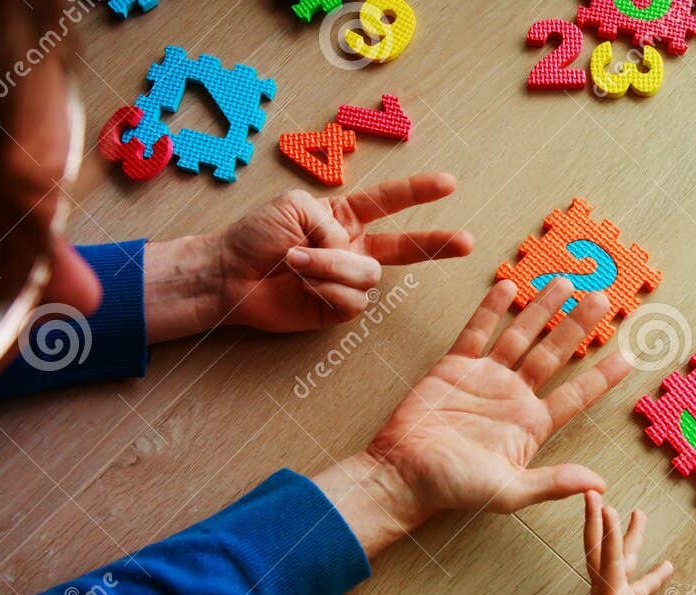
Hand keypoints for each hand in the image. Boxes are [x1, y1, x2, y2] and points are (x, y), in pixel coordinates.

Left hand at [144, 174, 472, 340]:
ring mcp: (346, 281)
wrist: (228, 275)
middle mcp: (352, 249)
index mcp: (343, 218)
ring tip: (296, 262)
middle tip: (467, 241)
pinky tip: (303, 283)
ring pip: (368, 275)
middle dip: (436, 243)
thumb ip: (331, 223)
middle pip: (404, 247)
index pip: (388, 202)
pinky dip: (325, 289)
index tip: (449, 183)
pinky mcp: (335, 310)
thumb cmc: (254, 236)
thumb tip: (348, 250)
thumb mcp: (295, 207)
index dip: (418, 193)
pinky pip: (351, 300)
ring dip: (330, 266)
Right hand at [362, 276, 630, 518]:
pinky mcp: (454, 367)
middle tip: (602, 299)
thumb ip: (553, 483)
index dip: (603, 376)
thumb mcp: (510, 492)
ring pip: (521, 336)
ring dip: (543, 310)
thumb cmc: (454, 488)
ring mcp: (486, 378)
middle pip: (555, 354)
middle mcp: (514, 396)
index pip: (576, 395)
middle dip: (579, 327)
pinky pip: (477, 332)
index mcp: (532, 425)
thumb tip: (598, 484)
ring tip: (565, 282)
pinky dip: (492, 309)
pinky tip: (509, 288)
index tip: (630, 357)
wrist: (403, 475)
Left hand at [562, 492, 672, 594]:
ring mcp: (615, 593)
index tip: (609, 507)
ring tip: (640, 512)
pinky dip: (653, 573)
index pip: (610, 559)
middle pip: (605, 547)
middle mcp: (609, 588)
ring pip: (621, 557)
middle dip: (601, 520)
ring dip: (628, 535)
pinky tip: (668, 564)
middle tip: (595, 492)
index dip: (611, 534)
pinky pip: (639, 581)